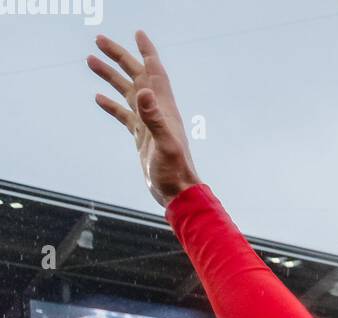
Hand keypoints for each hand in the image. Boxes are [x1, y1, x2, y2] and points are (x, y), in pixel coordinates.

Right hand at [88, 31, 200, 207]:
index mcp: (164, 109)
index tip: (138, 33)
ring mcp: (148, 124)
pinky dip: (112, 105)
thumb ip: (154, 118)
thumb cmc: (175, 171)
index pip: (155, 73)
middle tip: (99, 40)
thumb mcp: (165, 144)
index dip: (147, 53)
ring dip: (110, 76)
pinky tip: (98, 98)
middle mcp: (157, 112)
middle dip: (120, 57)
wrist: (177, 194)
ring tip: (90, 60)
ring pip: (127, 93)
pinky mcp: (141, 137)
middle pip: (137, 76)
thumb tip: (143, 90)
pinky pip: (124, 115)